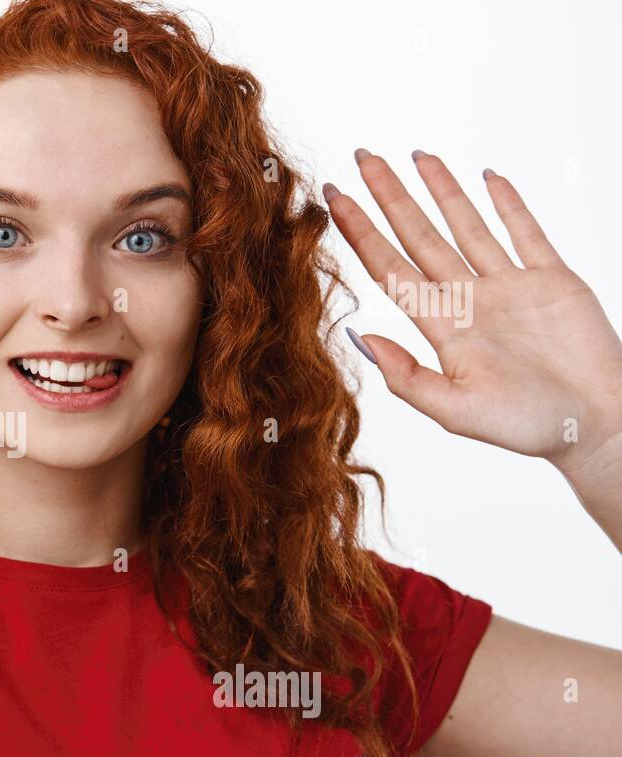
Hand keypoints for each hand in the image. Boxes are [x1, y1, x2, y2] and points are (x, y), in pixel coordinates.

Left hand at [325, 149, 621, 480]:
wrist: (596, 426)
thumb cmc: (529, 426)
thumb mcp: (456, 411)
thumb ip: (407, 378)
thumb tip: (359, 338)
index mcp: (442, 327)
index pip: (389, 267)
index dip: (360, 232)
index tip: (334, 198)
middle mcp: (469, 300)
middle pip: (418, 235)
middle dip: (389, 197)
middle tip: (362, 158)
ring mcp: (510, 287)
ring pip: (466, 225)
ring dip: (441, 190)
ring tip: (414, 156)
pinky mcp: (552, 280)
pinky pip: (525, 231)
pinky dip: (509, 203)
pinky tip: (486, 177)